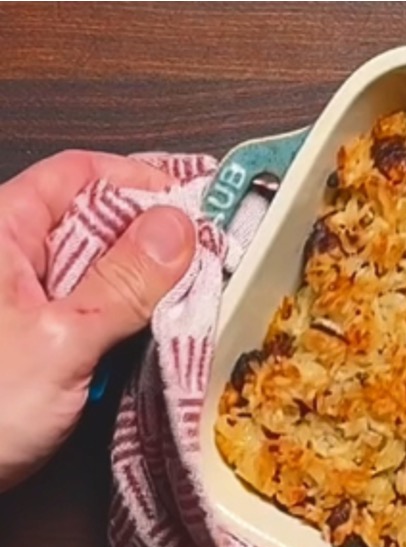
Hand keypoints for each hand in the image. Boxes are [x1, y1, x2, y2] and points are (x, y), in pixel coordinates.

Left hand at [0, 150, 195, 491]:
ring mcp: (31, 305)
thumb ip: (123, 284)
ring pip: (106, 274)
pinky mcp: (45, 346)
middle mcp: (15, 261)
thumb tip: (178, 231)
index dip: (144, 180)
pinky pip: (102, 319)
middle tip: (218, 253)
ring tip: (203, 297)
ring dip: (152, 287)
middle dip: (160, 237)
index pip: (82, 176)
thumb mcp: (59, 339)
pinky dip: (136, 325)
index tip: (204, 201)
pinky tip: (167, 337)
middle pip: (100, 223)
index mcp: (1, 232)